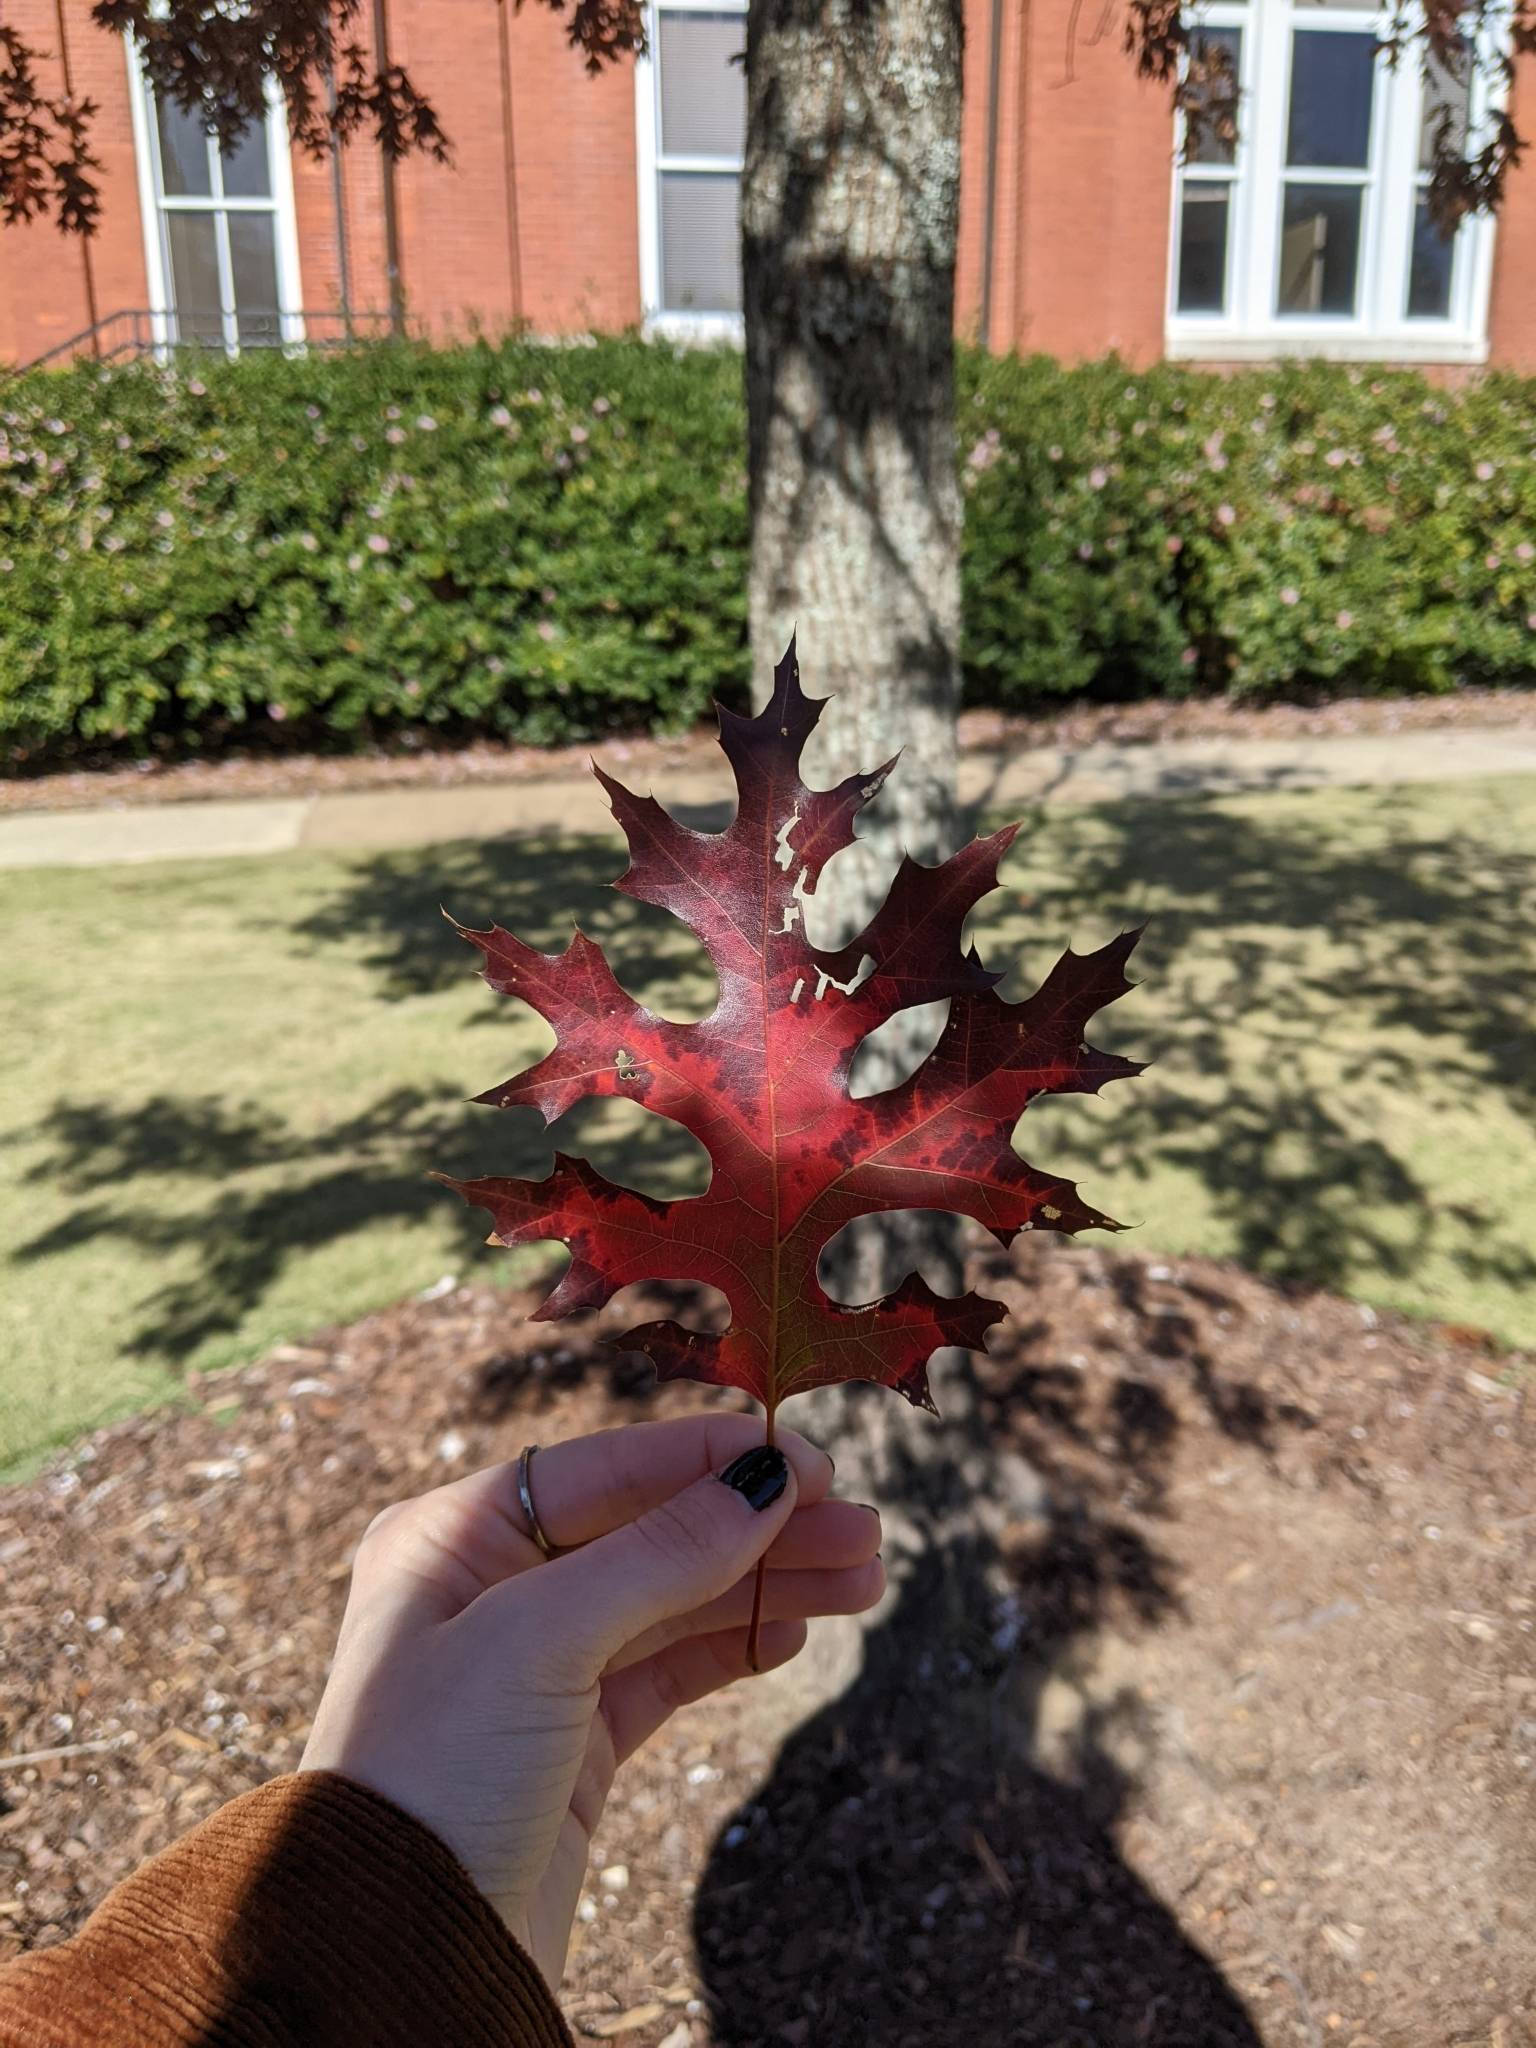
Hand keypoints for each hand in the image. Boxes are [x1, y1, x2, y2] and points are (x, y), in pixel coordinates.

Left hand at [300, 1412, 883, 1986]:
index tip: (808, 1459)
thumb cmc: (431, 1773)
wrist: (393, 1955)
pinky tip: (790, 1631)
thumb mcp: (539, 1641)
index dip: (709, 1459)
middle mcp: (491, 1590)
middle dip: (759, 1527)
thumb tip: (764, 1482)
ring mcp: (537, 1668)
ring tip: (864, 1579)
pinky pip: (669, 1670)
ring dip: (766, 1585)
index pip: (606, 1468)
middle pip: (652, 1531)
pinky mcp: (574, 1743)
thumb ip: (658, 1556)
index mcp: (453, 1537)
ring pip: (674, 1601)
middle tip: (864, 1528)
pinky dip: (732, 1646)